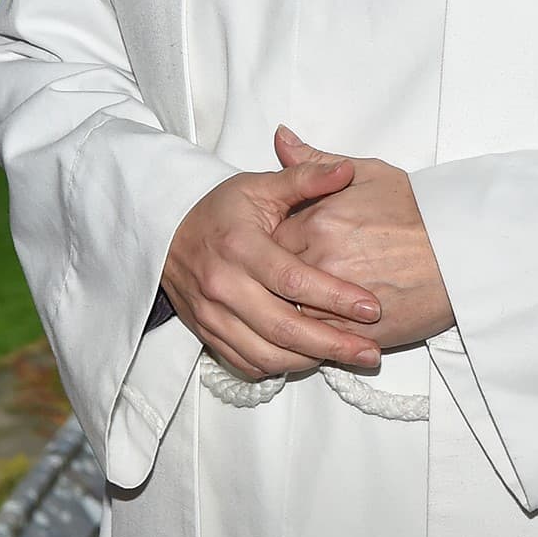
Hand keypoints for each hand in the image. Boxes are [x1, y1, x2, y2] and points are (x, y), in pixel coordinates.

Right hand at [162, 158, 383, 380]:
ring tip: (347, 356)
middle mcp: (224, 286)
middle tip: (370, 351)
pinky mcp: (207, 334)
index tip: (372, 307)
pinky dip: (279, 366)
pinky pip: (246, 363)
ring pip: (265, 354)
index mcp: (241, 247)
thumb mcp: (260, 186)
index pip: (294, 280)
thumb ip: (305, 178)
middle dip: (332, 344)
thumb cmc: (220, 209)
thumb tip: (346, 170)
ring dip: (309, 361)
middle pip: (283, 328)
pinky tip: (308, 359)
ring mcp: (213, 315)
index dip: (335, 296)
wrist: (166, 234)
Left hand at [271, 128, 454, 348]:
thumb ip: (316, 162)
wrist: (463, 250)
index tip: (279, 250)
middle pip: (275, 280)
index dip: (272, 247)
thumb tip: (281, 139)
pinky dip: (313, 338)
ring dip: (291, 312)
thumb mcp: (368, 174)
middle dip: (275, 282)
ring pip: (291, 315)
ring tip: (299, 307)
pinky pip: (317, 343)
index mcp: (319, 221)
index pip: (269, 240)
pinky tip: (319, 329)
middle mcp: (322, 261)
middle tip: (280, 281)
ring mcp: (337, 301)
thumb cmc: (418, 210)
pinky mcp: (355, 332)